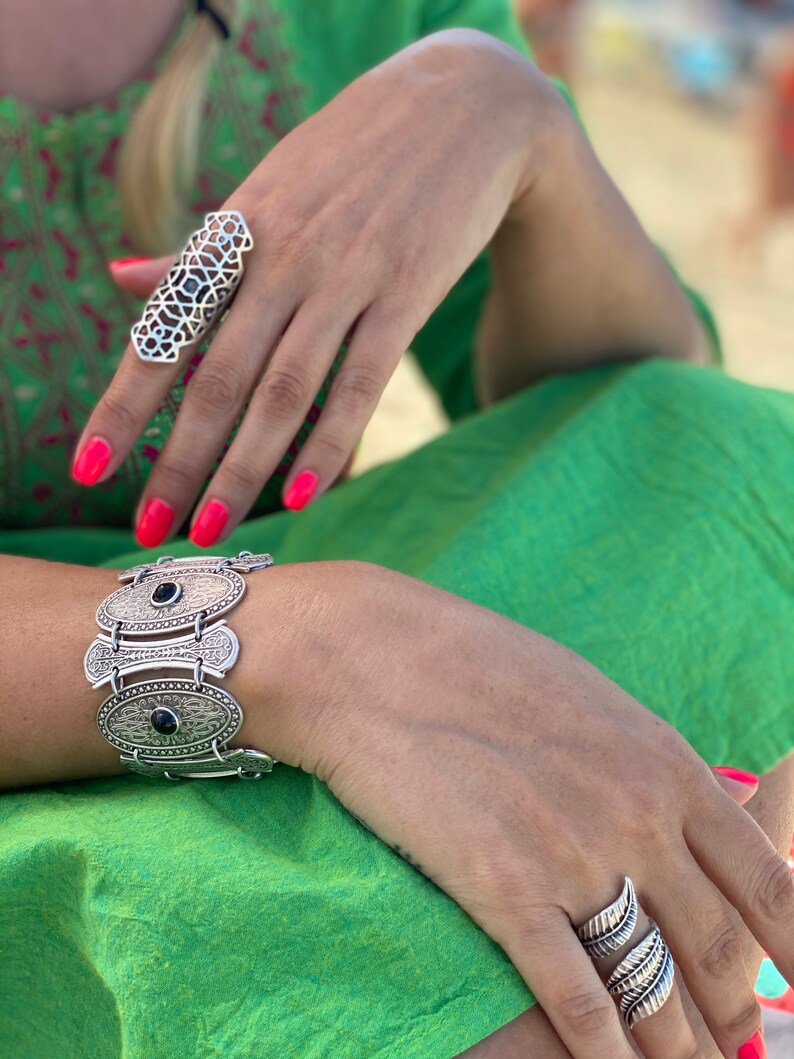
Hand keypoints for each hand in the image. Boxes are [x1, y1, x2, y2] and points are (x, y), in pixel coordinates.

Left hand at [73, 30, 561, 544]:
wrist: (461, 108)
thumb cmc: (349, 157)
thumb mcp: (265, 188)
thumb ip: (200, 250)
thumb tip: (120, 279)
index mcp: (237, 232)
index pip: (164, 332)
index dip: (122, 405)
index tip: (89, 470)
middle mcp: (282, 257)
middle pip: (216, 377)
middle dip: (178, 462)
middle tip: (149, 531)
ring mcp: (345, 276)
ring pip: (282, 391)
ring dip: (242, 470)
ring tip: (212, 529)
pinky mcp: (406, 293)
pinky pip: (360, 383)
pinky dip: (328, 443)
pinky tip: (300, 495)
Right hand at [248, 561, 792, 1058]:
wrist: (376, 656)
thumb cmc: (477, 664)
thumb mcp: (588, 698)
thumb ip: (644, 762)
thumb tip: (686, 812)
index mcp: (665, 764)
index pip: (768, 883)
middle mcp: (637, 818)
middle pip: (719, 948)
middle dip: (733, 1007)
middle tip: (730, 1035)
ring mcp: (574, 858)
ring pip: (658, 988)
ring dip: (678, 1044)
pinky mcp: (505, 892)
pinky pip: (579, 1001)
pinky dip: (610, 1052)